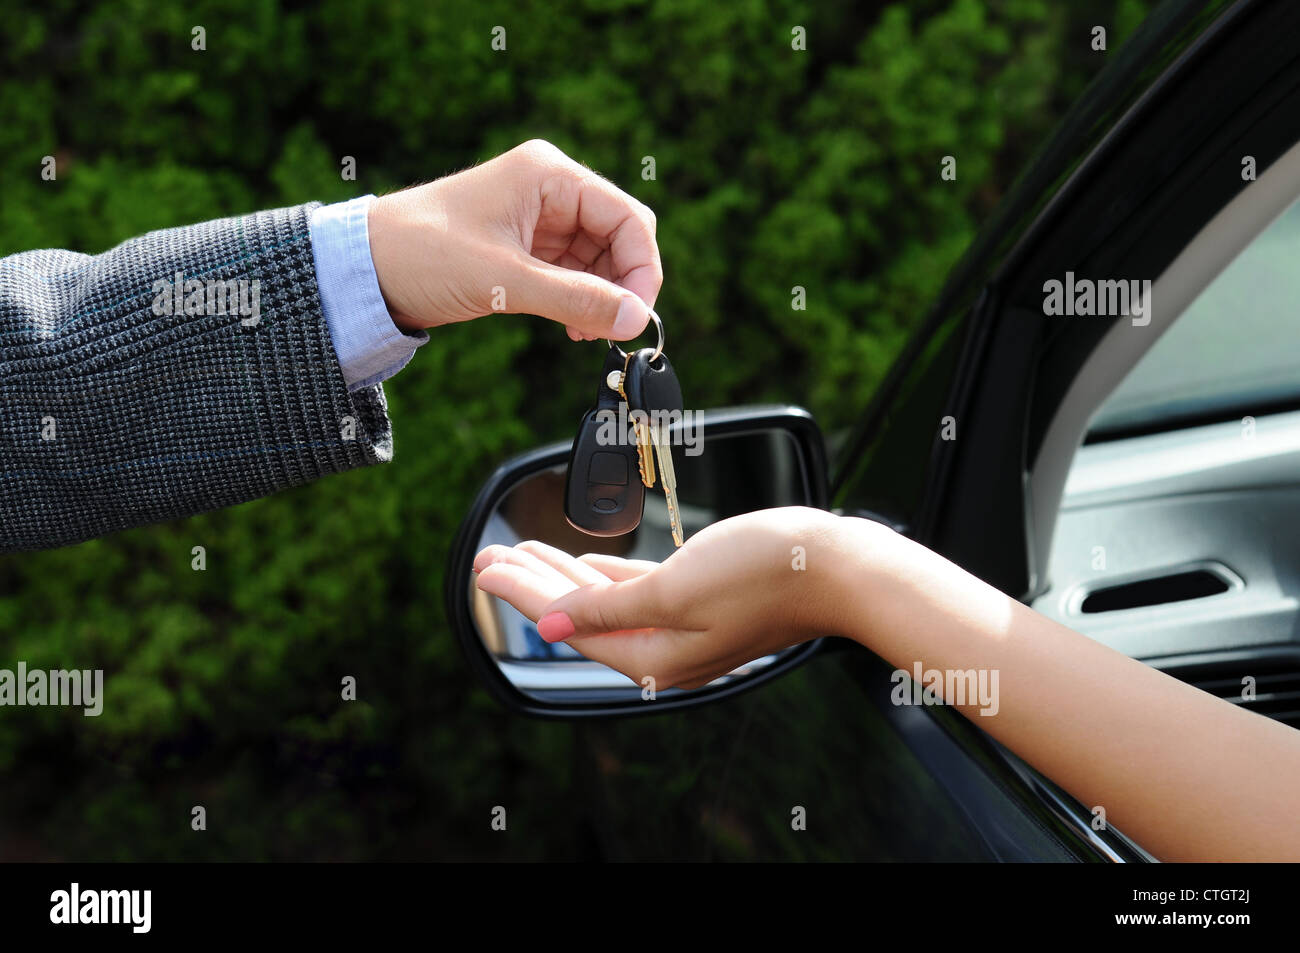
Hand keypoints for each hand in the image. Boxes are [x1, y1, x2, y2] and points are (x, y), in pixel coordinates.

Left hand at [367, 139, 661, 341]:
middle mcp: (550, 190)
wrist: (365, 269)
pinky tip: (573, 326)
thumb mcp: (505, 280)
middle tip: (611, 328)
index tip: (636, 314)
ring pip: (600, 259)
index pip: (626, 217)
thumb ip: (576, 299)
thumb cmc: (424, 254)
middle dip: (622, 284)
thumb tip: (634, 319)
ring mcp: (539, 219)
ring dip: (602, 297)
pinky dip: (580, 300)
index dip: (641, 268)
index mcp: (550, 175)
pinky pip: (574, 273)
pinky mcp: (526, 247)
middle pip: (619, 237)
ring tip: (586, 333)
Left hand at [473, 507, 869, 689]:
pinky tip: (585, 563)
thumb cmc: (764, 572)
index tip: (485, 567)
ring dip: (563, 575)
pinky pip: (638, 591)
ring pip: (606, 600)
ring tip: (522, 553)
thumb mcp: (675, 590)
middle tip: (489, 557)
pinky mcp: (703, 601)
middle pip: (581, 616)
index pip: (571, 625)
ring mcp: (686, 627)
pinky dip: (607, 576)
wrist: (838, 566)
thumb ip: (609, 609)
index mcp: (657, 657)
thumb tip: (549, 627)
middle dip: (533, 585)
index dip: (524, 594)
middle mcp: (667, 651)